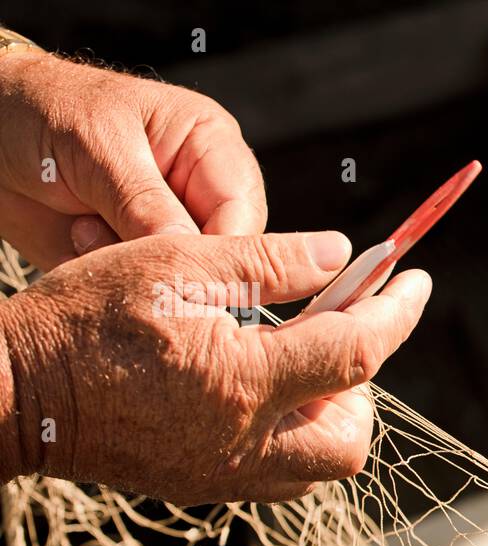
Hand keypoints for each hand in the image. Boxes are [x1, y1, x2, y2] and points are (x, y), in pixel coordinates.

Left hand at [0, 49, 266, 268]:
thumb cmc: (44, 112)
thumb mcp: (98, 144)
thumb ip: (145, 201)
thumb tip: (191, 257)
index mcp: (211, 149)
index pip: (243, 212)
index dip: (225, 248)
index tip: (189, 271)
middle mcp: (199, 194)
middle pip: (223, 255)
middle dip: (174, 260)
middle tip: (122, 247)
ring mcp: (169, 231)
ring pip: (182, 278)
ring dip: (133, 266)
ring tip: (84, 229)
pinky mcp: (137, 259)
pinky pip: (141, 290)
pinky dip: (108, 277)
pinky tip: (76, 241)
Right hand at [0, 231, 431, 503]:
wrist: (14, 395)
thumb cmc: (85, 319)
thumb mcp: (175, 265)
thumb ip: (267, 261)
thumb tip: (342, 255)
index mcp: (242, 381)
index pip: (358, 351)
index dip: (398, 313)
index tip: (417, 282)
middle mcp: (244, 444)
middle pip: (353, 437)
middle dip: (363, 385)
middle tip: (332, 333)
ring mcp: (226, 475)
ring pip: (322, 464)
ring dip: (329, 412)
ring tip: (289, 360)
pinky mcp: (206, 486)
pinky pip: (282, 474)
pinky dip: (293, 435)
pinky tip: (260, 391)